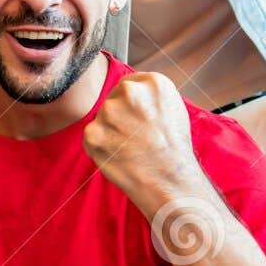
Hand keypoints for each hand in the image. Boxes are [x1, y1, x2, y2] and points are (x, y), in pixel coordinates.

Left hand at [82, 71, 210, 215]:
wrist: (170, 182)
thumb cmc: (174, 150)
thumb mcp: (173, 110)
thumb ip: (150, 97)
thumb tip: (131, 94)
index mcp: (153, 83)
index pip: (129, 85)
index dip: (130, 105)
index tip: (137, 119)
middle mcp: (130, 92)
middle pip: (113, 100)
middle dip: (119, 117)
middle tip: (135, 138)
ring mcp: (109, 112)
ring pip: (101, 119)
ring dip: (109, 132)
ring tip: (129, 148)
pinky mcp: (93, 132)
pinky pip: (91, 136)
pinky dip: (99, 147)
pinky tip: (118, 156)